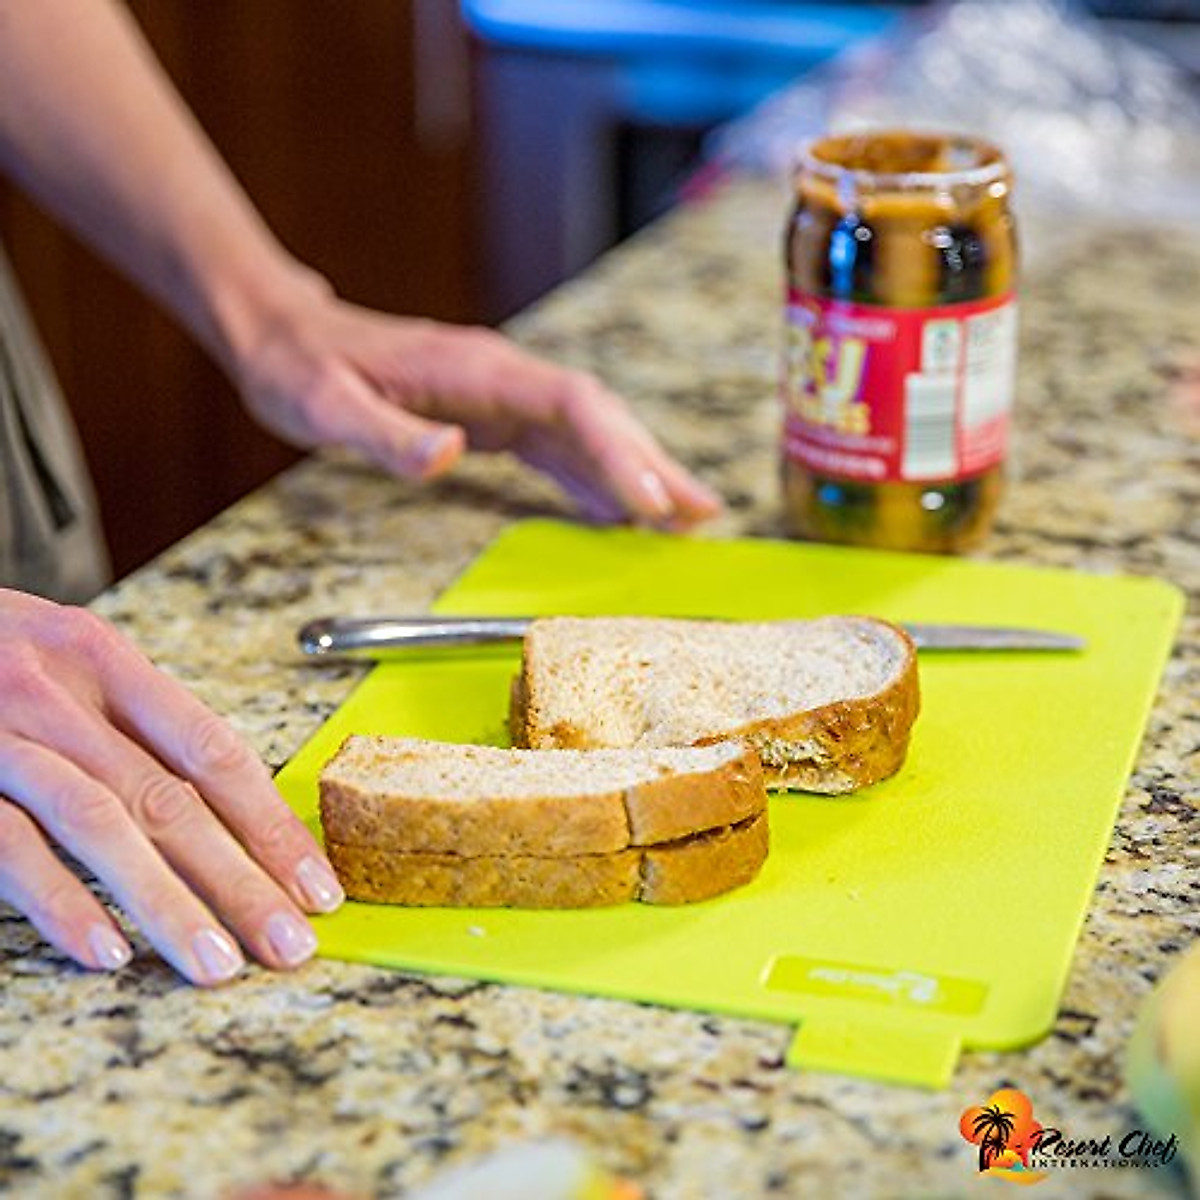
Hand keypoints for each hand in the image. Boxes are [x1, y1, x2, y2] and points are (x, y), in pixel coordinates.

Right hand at [0, 589, 343, 984]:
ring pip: (103, 822)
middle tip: (290, 944)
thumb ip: (135, 724)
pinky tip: (105, 949)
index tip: (317, 884)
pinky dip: (61, 899)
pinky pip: (9, 845)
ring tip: (215, 964)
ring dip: (166, 900)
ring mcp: (1, 736)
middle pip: (172, 797)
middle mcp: (61, 693)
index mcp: (108, 662)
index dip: (272, 823)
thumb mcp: (65, 664)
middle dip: (241, 878)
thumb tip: (229, 810)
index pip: (214, 752)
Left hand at [231, 285, 722, 528]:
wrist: (282, 339)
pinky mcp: (492, 416)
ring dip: (637, 472)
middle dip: (652, 462)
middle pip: (599, 416)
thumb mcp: (325, 405)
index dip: (618, 450)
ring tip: (685, 518)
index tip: (651, 500)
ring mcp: (501, 396)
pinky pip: (558, 448)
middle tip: (701, 514)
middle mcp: (501, 377)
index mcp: (476, 370)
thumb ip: (387, 433)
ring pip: (589, 431)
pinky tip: (617, 511)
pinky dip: (594, 478)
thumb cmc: (300, 369)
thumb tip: (450, 457)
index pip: (570, 405)